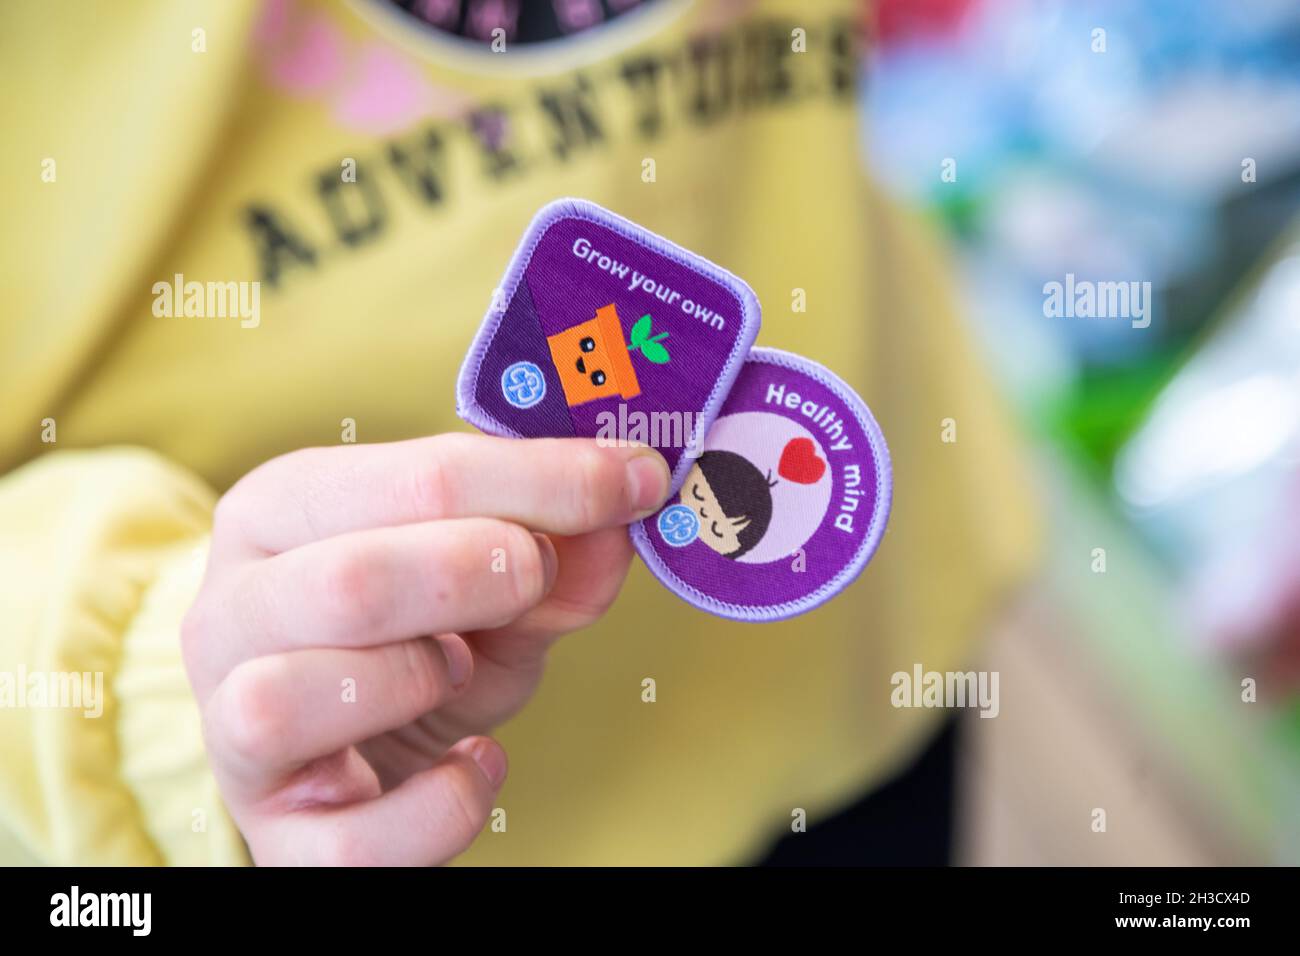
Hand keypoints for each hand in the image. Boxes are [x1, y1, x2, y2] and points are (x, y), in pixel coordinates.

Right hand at [181, 434, 669, 864]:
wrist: (354, 756)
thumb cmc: (417, 646)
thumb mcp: (491, 589)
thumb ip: (557, 550)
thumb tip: (627, 501)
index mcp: (280, 512)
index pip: (415, 476)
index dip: (542, 479)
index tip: (635, 481)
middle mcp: (230, 612)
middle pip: (348, 583)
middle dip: (476, 571)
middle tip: (537, 576)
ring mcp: (230, 731)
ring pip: (290, 702)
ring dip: (415, 678)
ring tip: (457, 670)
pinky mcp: (279, 835)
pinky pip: (351, 843)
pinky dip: (443, 804)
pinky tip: (477, 764)